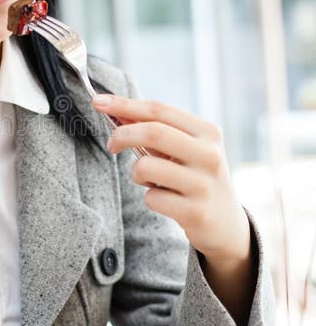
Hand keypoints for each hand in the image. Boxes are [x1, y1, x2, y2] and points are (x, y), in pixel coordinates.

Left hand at [92, 94, 250, 274]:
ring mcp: (203, 184)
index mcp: (207, 132)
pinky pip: (151, 198)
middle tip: (112, 145)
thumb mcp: (186, 150)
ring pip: (146, 167)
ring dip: (137, 174)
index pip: (159, 110)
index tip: (99, 101)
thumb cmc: (196, 178)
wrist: (226, 224)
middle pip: (153, 132)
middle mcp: (209, 155)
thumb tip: (117, 111)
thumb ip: (157, 130)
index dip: (125, 104)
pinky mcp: (195, 212)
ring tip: (152, 181)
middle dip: (122, 134)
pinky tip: (167, 202)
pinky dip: (150, 198)